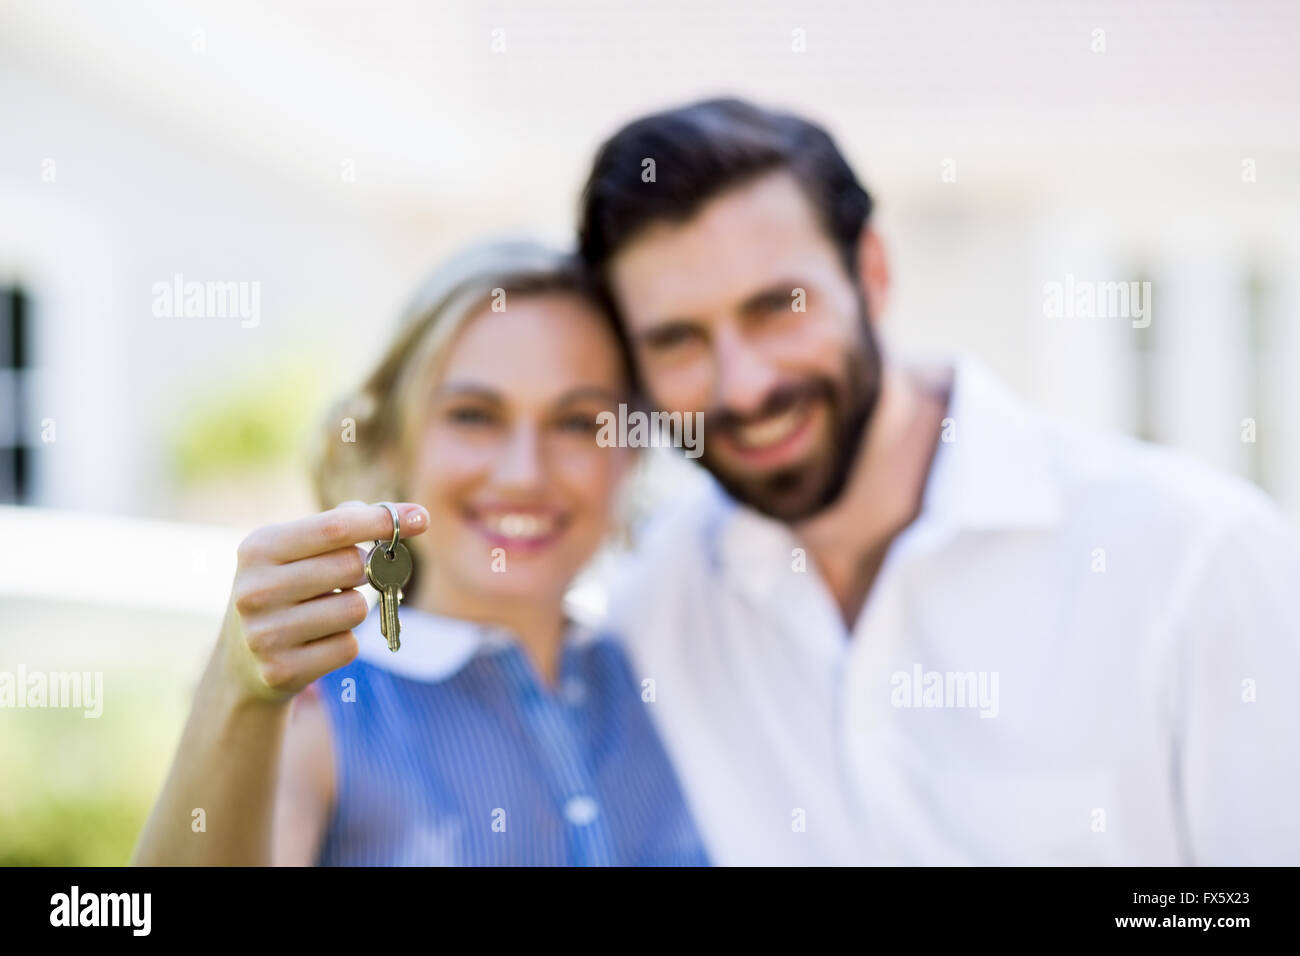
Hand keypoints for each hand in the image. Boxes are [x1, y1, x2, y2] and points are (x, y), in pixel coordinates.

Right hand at [217, 501, 428, 701]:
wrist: (240, 663)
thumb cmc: (285, 591)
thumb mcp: (294, 551)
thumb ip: (340, 526)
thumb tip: (401, 515)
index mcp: (259, 548)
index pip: (334, 528)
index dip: (381, 522)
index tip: (420, 518)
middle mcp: (255, 589)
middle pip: (352, 567)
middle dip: (367, 570)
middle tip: (349, 577)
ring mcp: (265, 634)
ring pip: (356, 609)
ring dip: (353, 609)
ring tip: (323, 613)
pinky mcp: (281, 670)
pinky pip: (349, 647)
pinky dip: (344, 642)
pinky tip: (316, 643)